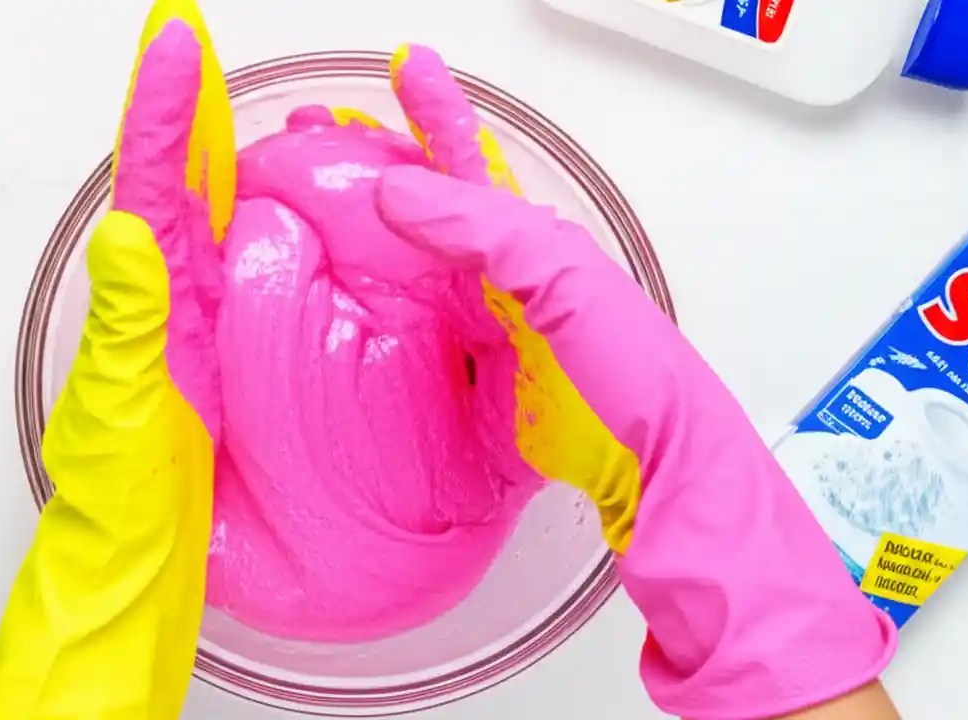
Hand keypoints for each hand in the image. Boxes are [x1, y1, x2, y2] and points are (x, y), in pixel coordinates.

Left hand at [0, 2, 233, 716]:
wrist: (141, 556)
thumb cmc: (121, 492)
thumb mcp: (122, 405)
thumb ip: (128, 319)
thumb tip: (128, 232)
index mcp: (145, 297)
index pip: (149, 182)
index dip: (164, 108)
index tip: (177, 42)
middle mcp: (170, 295)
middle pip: (178, 179)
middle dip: (187, 104)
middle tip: (191, 39)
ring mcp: (201, 317)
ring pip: (213, 213)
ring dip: (222, 146)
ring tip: (244, 94)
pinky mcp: (231, 346)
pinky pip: (250, 265)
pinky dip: (263, 218)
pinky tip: (289, 201)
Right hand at [377, 47, 897, 719]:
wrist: (654, 468)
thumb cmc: (635, 373)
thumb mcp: (568, 287)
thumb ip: (491, 234)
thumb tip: (400, 190)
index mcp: (532, 243)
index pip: (471, 165)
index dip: (437, 115)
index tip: (407, 65)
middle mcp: (504, 280)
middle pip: (426, 211)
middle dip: (375, 164)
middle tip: (322, 127)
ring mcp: (484, 334)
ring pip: (409, 271)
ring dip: (359, 235)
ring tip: (312, 197)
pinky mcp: (470, 389)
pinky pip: (410, 340)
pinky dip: (372, 315)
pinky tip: (339, 306)